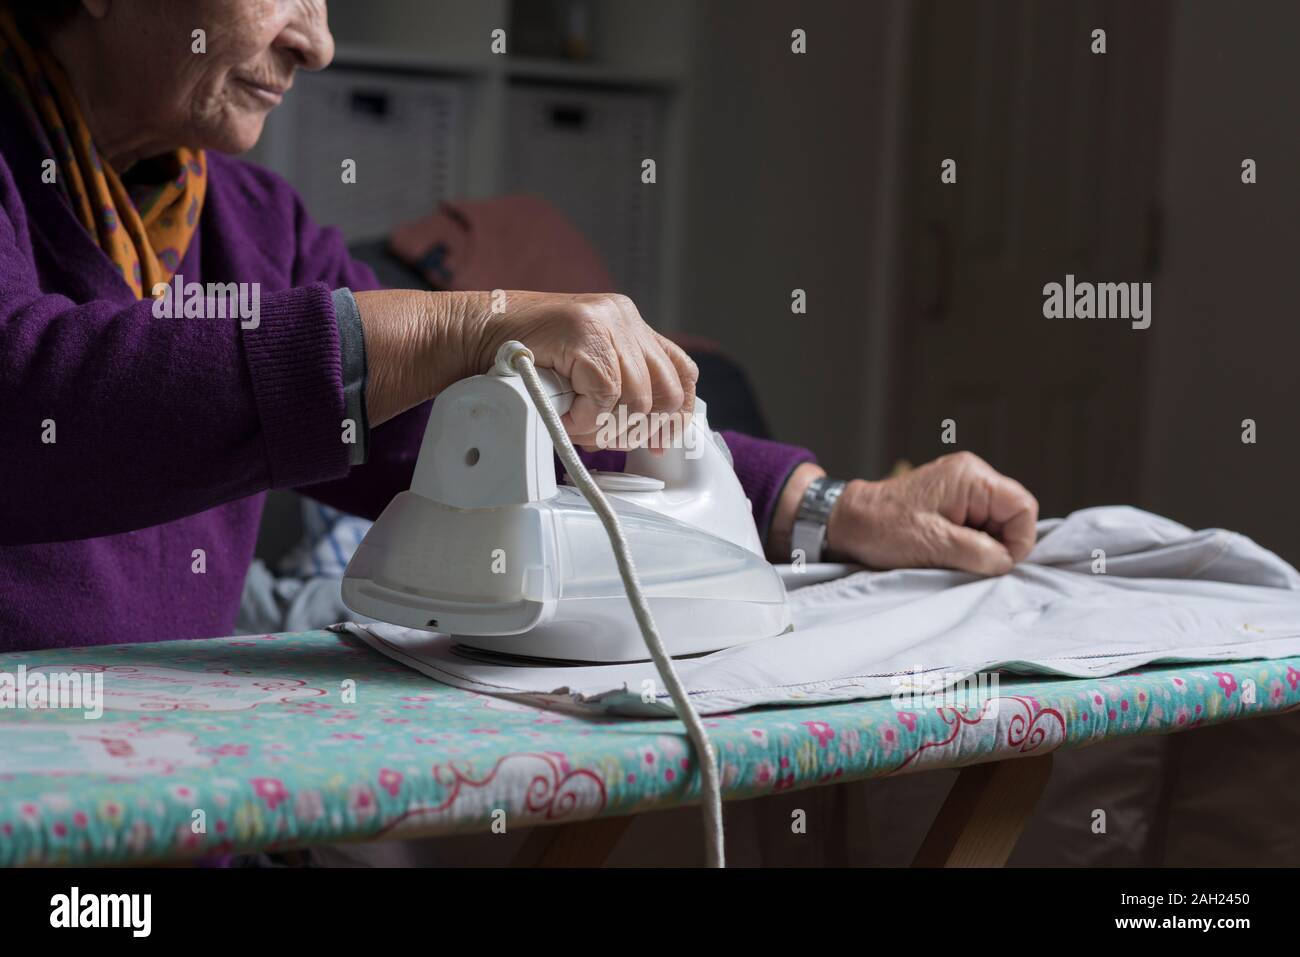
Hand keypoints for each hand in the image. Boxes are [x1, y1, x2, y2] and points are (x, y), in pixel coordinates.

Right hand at [355, 290, 696, 446]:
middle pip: (665, 388)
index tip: (664, 439)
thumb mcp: (577, 371)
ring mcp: (607, 321)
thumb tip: (646, 430)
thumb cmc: (515, 359)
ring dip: (604, 425)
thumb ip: (612, 385)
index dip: (678, 410)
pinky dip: (586, 417)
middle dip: (642, 427)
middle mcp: (623, 316)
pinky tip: (563, 414)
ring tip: (573, 425)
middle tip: (612, 442)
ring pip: (637, 398)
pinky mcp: (587, 334)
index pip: (679, 368)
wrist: (468, 335)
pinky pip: (607, 396)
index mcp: (627, 322)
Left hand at [770, 453, 1038, 575]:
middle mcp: (971, 476)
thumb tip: (1007, 562)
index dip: (1018, 541)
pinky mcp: (951, 502)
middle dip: (998, 544)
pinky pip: (978, 526)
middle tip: (968, 561)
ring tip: (951, 555)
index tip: (995, 563)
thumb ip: (978, 552)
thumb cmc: (884, 529)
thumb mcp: (934, 545)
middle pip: (1012, 516)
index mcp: (971, 477)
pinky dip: (970, 543)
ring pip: (997, 524)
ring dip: (982, 546)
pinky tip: (947, 550)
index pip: (1023, 507)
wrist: (849, 522)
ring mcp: (962, 488)